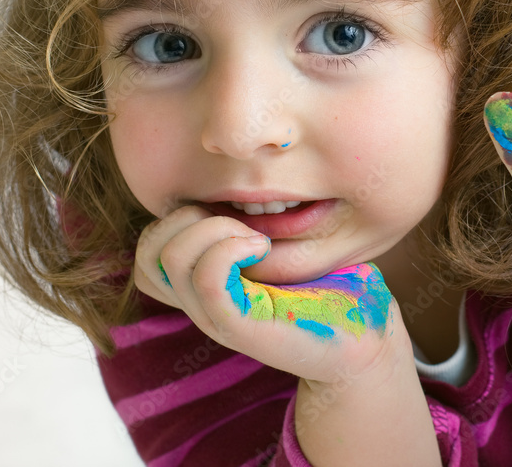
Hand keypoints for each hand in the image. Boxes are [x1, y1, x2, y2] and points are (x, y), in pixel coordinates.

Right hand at [134, 206, 399, 383]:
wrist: (362, 342)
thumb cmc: (329, 286)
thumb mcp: (283, 245)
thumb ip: (252, 219)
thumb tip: (237, 171)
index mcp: (203, 285)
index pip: (151, 248)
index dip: (179, 216)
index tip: (231, 212)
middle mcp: (201, 303)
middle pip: (149, 252)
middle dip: (188, 217)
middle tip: (240, 222)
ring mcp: (216, 318)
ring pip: (171, 257)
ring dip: (212, 228)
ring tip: (254, 236)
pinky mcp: (240, 327)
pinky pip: (205, 277)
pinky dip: (230, 247)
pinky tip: (263, 247)